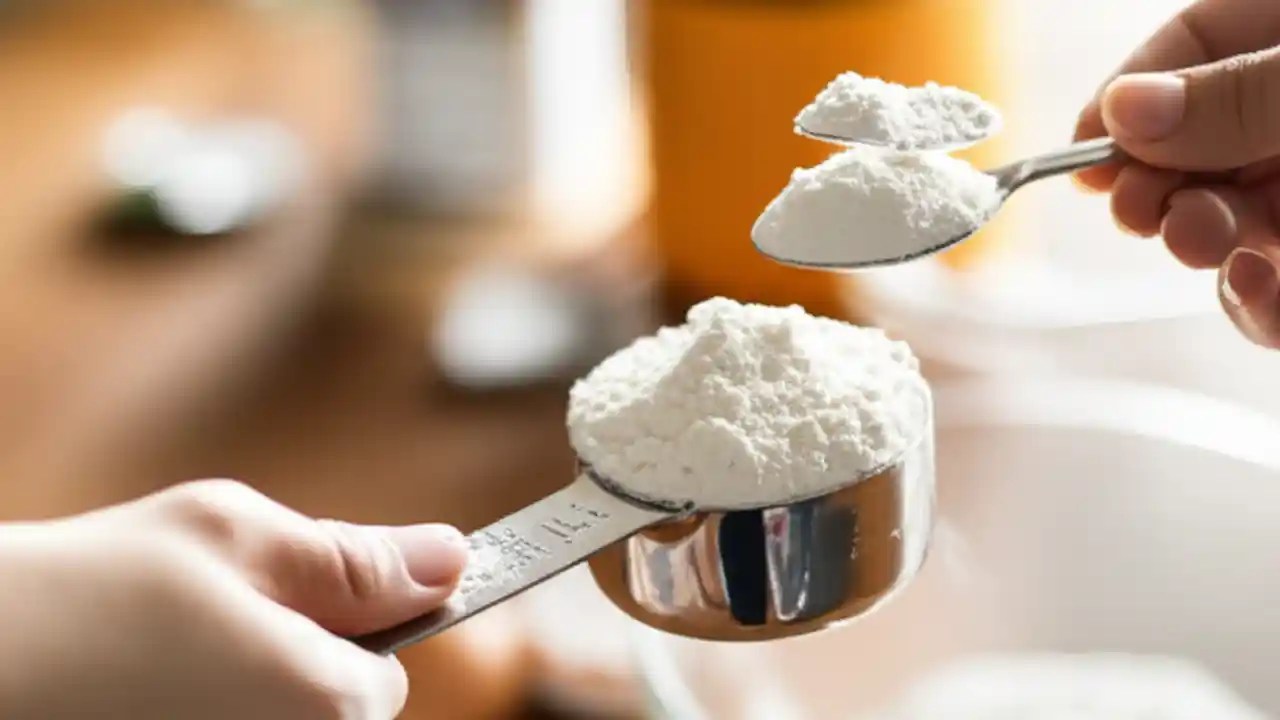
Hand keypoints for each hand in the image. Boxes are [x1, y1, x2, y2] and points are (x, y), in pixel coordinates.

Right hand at [0, 479, 467, 718]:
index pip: (389, 671)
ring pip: (278, 716)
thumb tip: (452, 558)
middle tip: (208, 615)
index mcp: (329, 704)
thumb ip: (359, 558)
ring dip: (244, 680)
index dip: (342, 622)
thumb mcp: (242, 535)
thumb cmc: (98, 589)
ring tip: (163, 648)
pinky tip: (144, 679)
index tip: (282, 594)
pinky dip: (204, 701)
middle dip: (295, 654)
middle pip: (334, 705)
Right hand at [1073, 0, 1279, 347]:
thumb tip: (1122, 112)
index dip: (1127, 103)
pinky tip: (1256, 287)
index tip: (1081, 153)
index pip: (1189, 50)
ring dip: (1202, 242)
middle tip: (1142, 210)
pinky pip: (1275, 290)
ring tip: (1201, 242)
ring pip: (1233, 226)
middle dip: (1160, 186)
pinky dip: (1258, 303)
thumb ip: (1240, 95)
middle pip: (1198, 148)